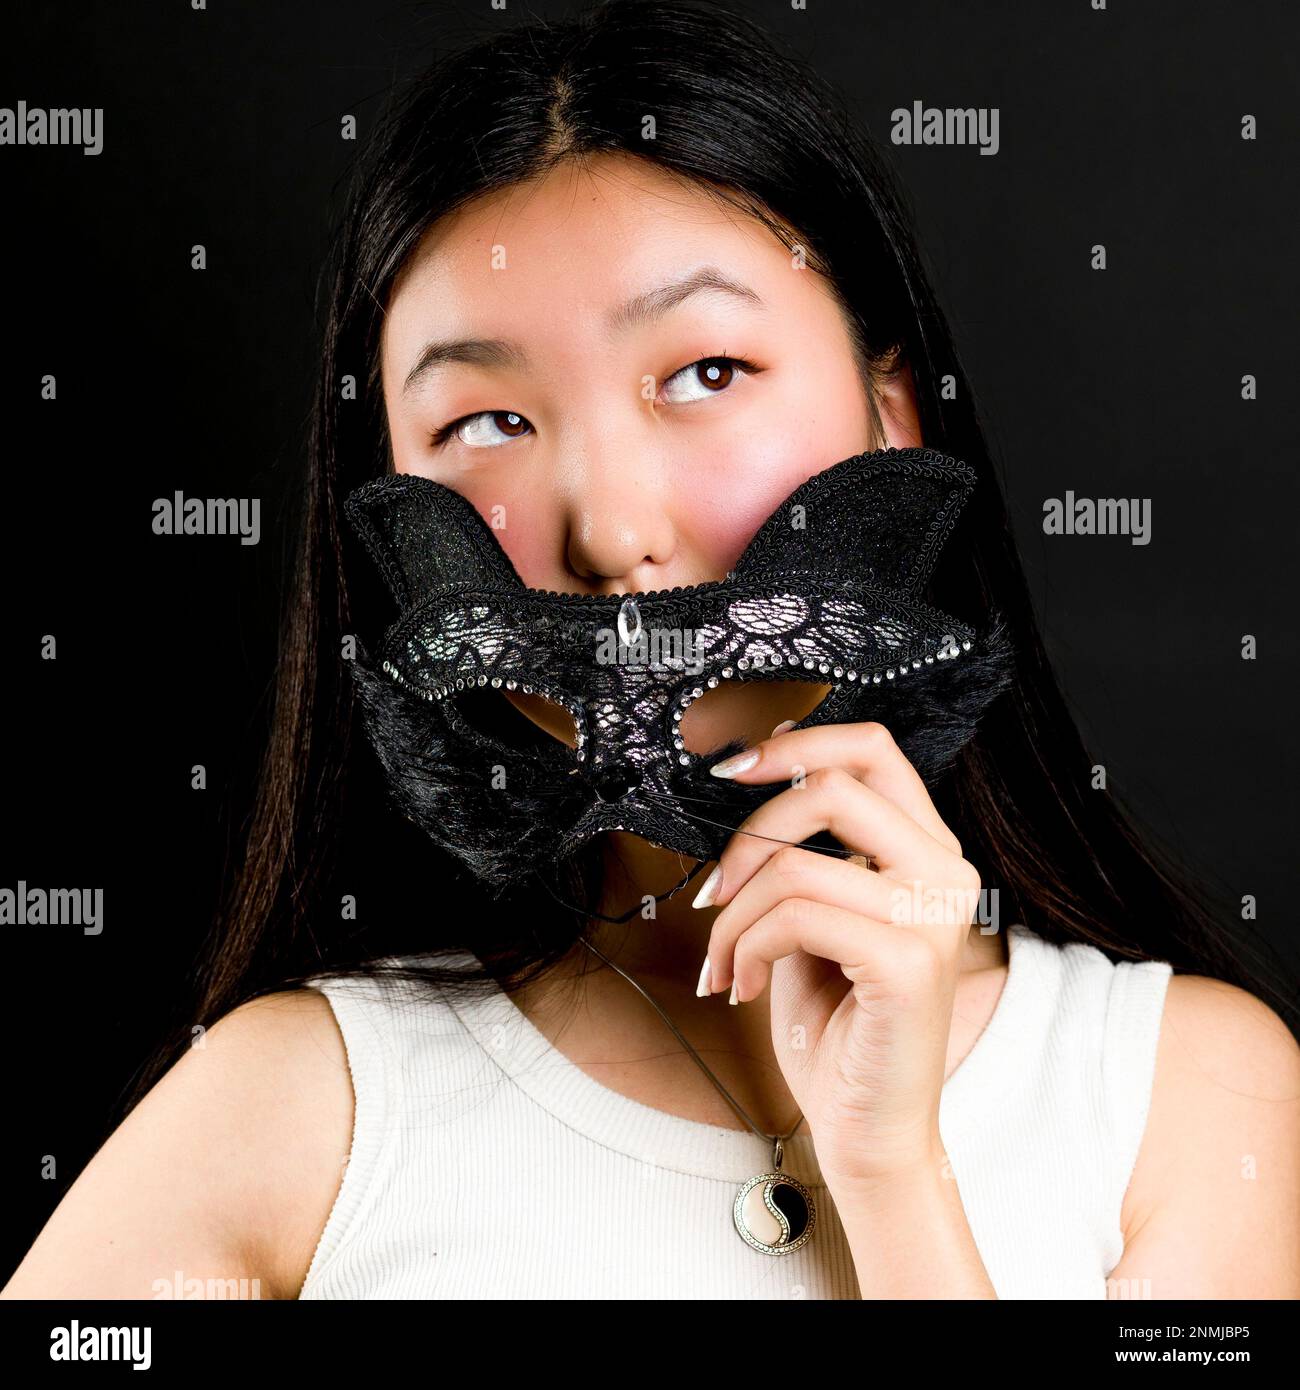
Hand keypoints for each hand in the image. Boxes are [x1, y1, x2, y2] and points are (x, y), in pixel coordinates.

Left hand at [695, 720, 982, 1189]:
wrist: (866, 1126)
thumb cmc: (836, 1023)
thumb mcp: (814, 912)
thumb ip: (806, 843)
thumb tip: (768, 753)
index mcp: (928, 850)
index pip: (872, 750)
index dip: (797, 744)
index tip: (732, 769)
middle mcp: (945, 873)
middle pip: (832, 786)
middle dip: (749, 834)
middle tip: (713, 891)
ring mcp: (934, 916)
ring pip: (794, 865)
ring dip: (733, 915)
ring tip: (724, 959)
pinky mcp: (909, 960)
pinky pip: (795, 917)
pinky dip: (746, 948)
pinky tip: (741, 986)